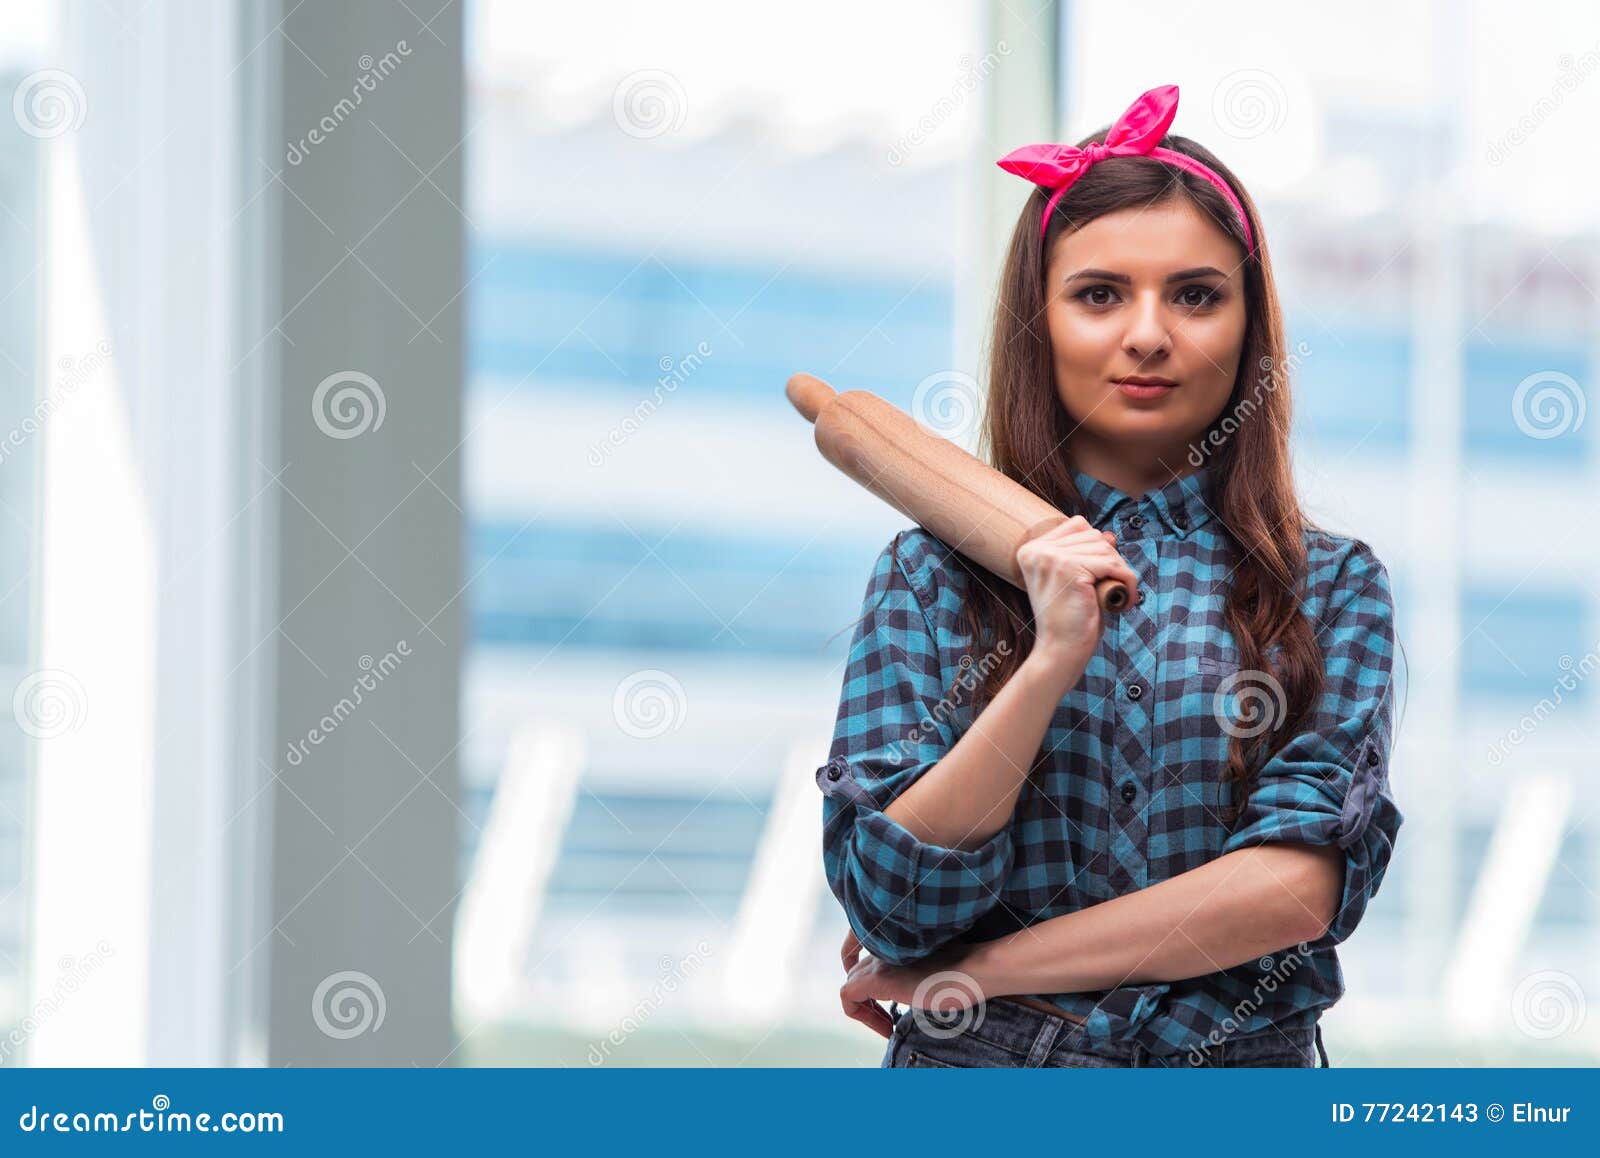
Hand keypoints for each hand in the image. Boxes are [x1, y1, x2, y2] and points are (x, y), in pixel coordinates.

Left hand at [839, 929, 983, 1038]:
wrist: (975, 970)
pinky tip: (886, 1028)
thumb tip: (916, 988)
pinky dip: (860, 1015)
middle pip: (857, 971)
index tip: (891, 1003)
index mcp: (897, 940)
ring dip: (866, 1009)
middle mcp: (884, 946)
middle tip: (890, 1019)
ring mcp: (879, 962)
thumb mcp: (936, 968)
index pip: (869, 957)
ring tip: (888, 1026)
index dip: (872, 981)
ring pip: (851, 983)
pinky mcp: (877, 979)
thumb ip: (918, 971)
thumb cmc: (967, 972)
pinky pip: (848, 996)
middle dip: (869, 998)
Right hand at [1015, 517, 1138, 664]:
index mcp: (1030, 550)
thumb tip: (1109, 534)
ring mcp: (1051, 557)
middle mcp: (1036, 550)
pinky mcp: (1069, 568)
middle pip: (1093, 535)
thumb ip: (1086, 555)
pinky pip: (1112, 564)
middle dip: (1111, 560)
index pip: (1077, 526)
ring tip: (1118, 596)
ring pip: (1105, 548)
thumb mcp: (1075, 580)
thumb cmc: (1069, 620)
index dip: (1096, 547)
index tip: (1103, 574)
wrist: (1059, 651)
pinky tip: (1126, 599)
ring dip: (1120, 571)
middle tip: (1114, 588)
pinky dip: (1127, 580)